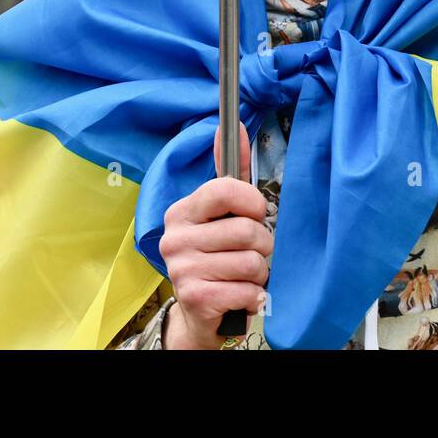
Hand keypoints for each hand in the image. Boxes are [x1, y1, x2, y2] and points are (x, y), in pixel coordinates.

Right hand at [159, 124, 270, 349]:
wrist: (202, 312)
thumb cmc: (219, 254)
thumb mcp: (223, 212)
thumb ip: (232, 170)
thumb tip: (237, 125)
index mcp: (182, 211)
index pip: (225, 190)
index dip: (253, 202)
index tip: (256, 213)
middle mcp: (175, 238)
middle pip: (247, 231)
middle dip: (262, 245)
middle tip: (249, 254)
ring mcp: (181, 269)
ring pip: (252, 262)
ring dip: (259, 273)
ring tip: (243, 276)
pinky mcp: (194, 298)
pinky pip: (248, 290)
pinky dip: (253, 296)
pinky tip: (240, 295)